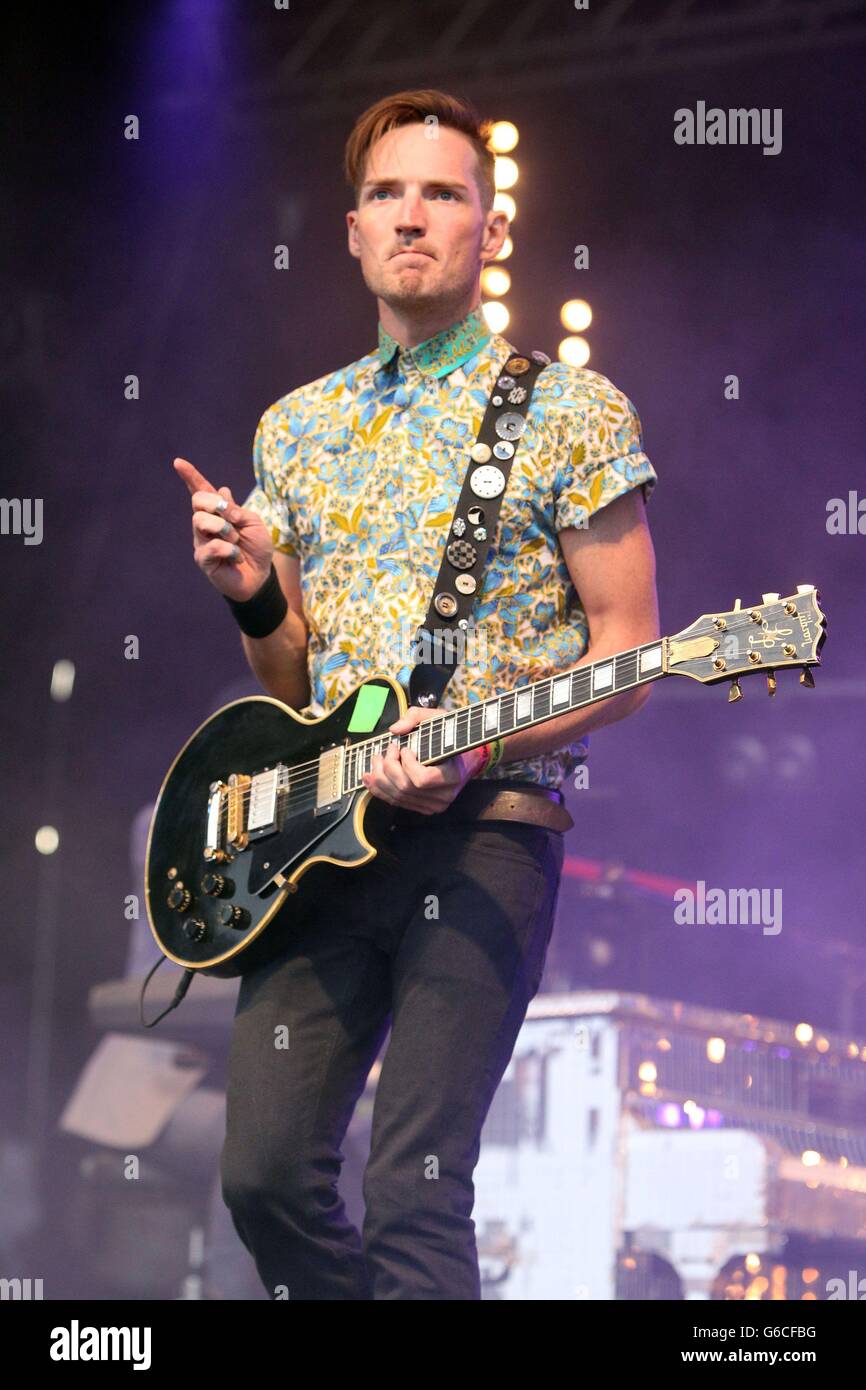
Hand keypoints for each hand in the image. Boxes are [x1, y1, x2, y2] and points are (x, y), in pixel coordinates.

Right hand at [174, 457, 273, 601]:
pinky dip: (230, 550)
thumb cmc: (256, 548)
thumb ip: (237, 509)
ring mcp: (201, 541)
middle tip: (233, 519)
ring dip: (224, 529)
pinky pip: (211, 546)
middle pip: (198, 502)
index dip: (190, 476)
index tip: (178, 462)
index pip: (201, 491)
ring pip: (200, 521)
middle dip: (216, 504)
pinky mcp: (203, 559)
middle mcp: (205, 524)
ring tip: (235, 541)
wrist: (261, 576)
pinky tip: (236, 557)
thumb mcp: (253, 523)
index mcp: (218, 512)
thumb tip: (221, 491)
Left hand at [361, 705, 485, 813]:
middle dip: (388, 767)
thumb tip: (394, 730)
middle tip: (386, 750)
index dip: (407, 764)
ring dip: (379, 778)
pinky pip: (395, 802)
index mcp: (452, 775)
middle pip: (405, 787)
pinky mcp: (423, 808)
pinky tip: (369, 777)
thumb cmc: (450, 737)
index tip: (405, 748)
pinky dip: (378, 789)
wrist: (463, 759)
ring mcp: (433, 805)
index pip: (422, 779)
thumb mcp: (437, 719)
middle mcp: (444, 795)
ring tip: (376, 760)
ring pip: (397, 797)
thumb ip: (415, 717)